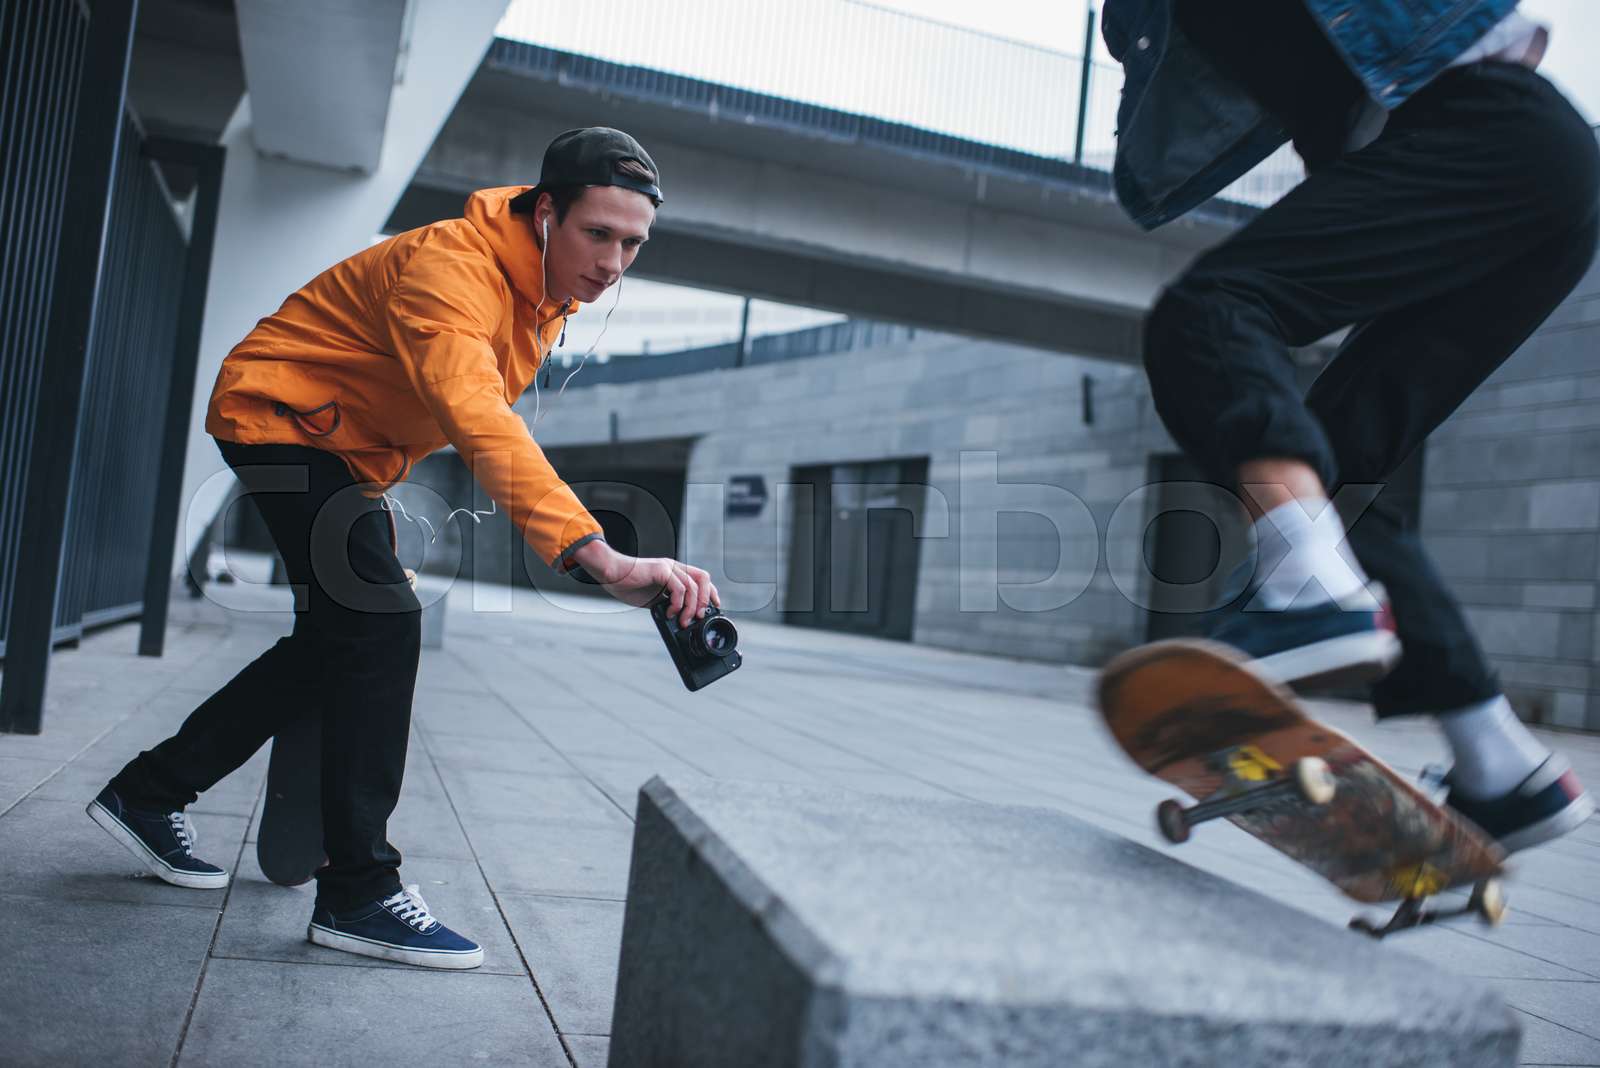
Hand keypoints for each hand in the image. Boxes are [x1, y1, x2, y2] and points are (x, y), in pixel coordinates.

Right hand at [571, 540, 719, 626]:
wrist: (611, 574)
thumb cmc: (627, 585)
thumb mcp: (653, 598)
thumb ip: (667, 603)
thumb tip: (680, 618)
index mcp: (674, 572)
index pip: (701, 578)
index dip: (711, 592)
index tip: (714, 608)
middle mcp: (674, 567)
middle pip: (703, 578)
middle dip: (705, 600)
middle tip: (698, 617)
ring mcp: (668, 567)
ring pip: (693, 586)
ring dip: (691, 607)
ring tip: (683, 620)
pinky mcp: (661, 570)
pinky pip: (679, 587)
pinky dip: (678, 603)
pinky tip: (670, 612)